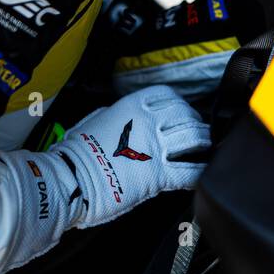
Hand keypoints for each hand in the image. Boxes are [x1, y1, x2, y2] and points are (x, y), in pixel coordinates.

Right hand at [50, 85, 208, 229]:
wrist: (67, 179)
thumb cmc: (74, 153)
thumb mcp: (94, 119)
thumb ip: (114, 115)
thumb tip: (119, 116)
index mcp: (131, 105)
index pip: (167, 95)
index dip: (178, 103)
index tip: (181, 111)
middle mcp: (148, 121)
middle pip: (185, 114)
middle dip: (195, 121)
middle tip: (198, 130)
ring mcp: (155, 147)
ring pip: (194, 137)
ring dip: (203, 142)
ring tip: (206, 147)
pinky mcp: (158, 175)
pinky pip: (190, 171)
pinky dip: (200, 172)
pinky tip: (202, 174)